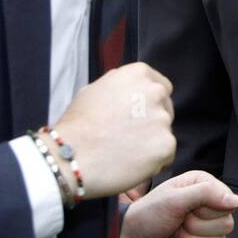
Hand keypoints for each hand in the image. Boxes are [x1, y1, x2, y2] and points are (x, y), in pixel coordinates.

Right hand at [55, 62, 175, 197]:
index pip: (161, 87)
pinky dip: (153, 162)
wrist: (71, 155)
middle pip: (165, 109)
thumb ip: (120, 88)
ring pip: (164, 133)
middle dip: (152, 122)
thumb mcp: (93, 90)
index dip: (151, 103)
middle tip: (130, 136)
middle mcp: (154, 92)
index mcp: (138, 74)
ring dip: (151, 142)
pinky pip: (166, 156)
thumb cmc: (77, 125)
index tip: (142, 115)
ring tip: (125, 152)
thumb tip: (128, 94)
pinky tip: (131, 164)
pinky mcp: (166, 145)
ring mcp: (162, 119)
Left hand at [119, 170, 237, 237]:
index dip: (205, 211)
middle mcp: (208, 205)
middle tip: (176, 223)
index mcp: (203, 186)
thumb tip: (237, 201)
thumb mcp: (173, 199)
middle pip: (227, 225)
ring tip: (174, 235)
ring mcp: (206, 228)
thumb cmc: (146, 216)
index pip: (227, 203)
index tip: (184, 209)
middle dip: (195, 229)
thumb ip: (206, 194)